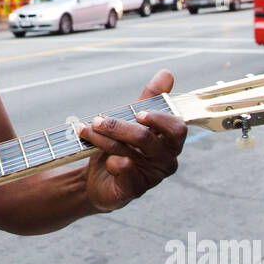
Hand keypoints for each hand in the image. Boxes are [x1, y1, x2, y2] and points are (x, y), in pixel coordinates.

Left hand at [74, 69, 186, 211]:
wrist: (97, 180)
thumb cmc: (120, 147)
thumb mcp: (131, 120)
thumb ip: (150, 99)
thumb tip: (167, 73)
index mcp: (169, 142)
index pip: (177, 128)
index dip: (160, 119)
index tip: (139, 112)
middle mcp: (165, 160)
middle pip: (147, 139)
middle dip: (119, 126)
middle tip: (97, 120)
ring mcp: (151, 177)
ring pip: (129, 152)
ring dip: (104, 139)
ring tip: (86, 131)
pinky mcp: (134, 190)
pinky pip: (127, 175)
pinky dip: (115, 164)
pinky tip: (107, 162)